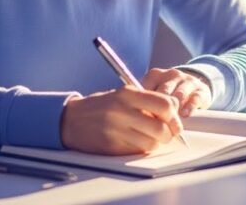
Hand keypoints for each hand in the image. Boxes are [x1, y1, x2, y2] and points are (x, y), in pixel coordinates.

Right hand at [59, 86, 183, 154]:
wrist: (71, 120)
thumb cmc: (101, 106)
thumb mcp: (122, 95)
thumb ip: (147, 100)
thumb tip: (173, 110)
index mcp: (127, 94)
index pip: (165, 104)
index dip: (174, 115)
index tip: (174, 119)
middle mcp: (122, 111)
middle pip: (161, 128)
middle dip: (169, 133)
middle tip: (167, 133)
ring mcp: (117, 131)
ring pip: (152, 143)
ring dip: (156, 143)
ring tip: (149, 137)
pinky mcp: (112, 147)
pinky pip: (138, 151)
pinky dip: (142, 148)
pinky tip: (136, 141)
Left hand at [141, 67, 211, 117]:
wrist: (193, 86)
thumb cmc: (168, 93)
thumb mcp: (155, 92)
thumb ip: (147, 102)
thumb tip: (141, 117)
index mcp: (155, 75)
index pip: (148, 87)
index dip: (146, 105)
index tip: (143, 119)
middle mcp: (171, 74)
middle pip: (163, 91)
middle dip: (160, 109)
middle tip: (156, 124)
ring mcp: (187, 80)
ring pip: (179, 94)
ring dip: (175, 109)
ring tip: (170, 122)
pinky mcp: (200, 89)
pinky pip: (194, 97)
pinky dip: (189, 107)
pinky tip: (185, 115)